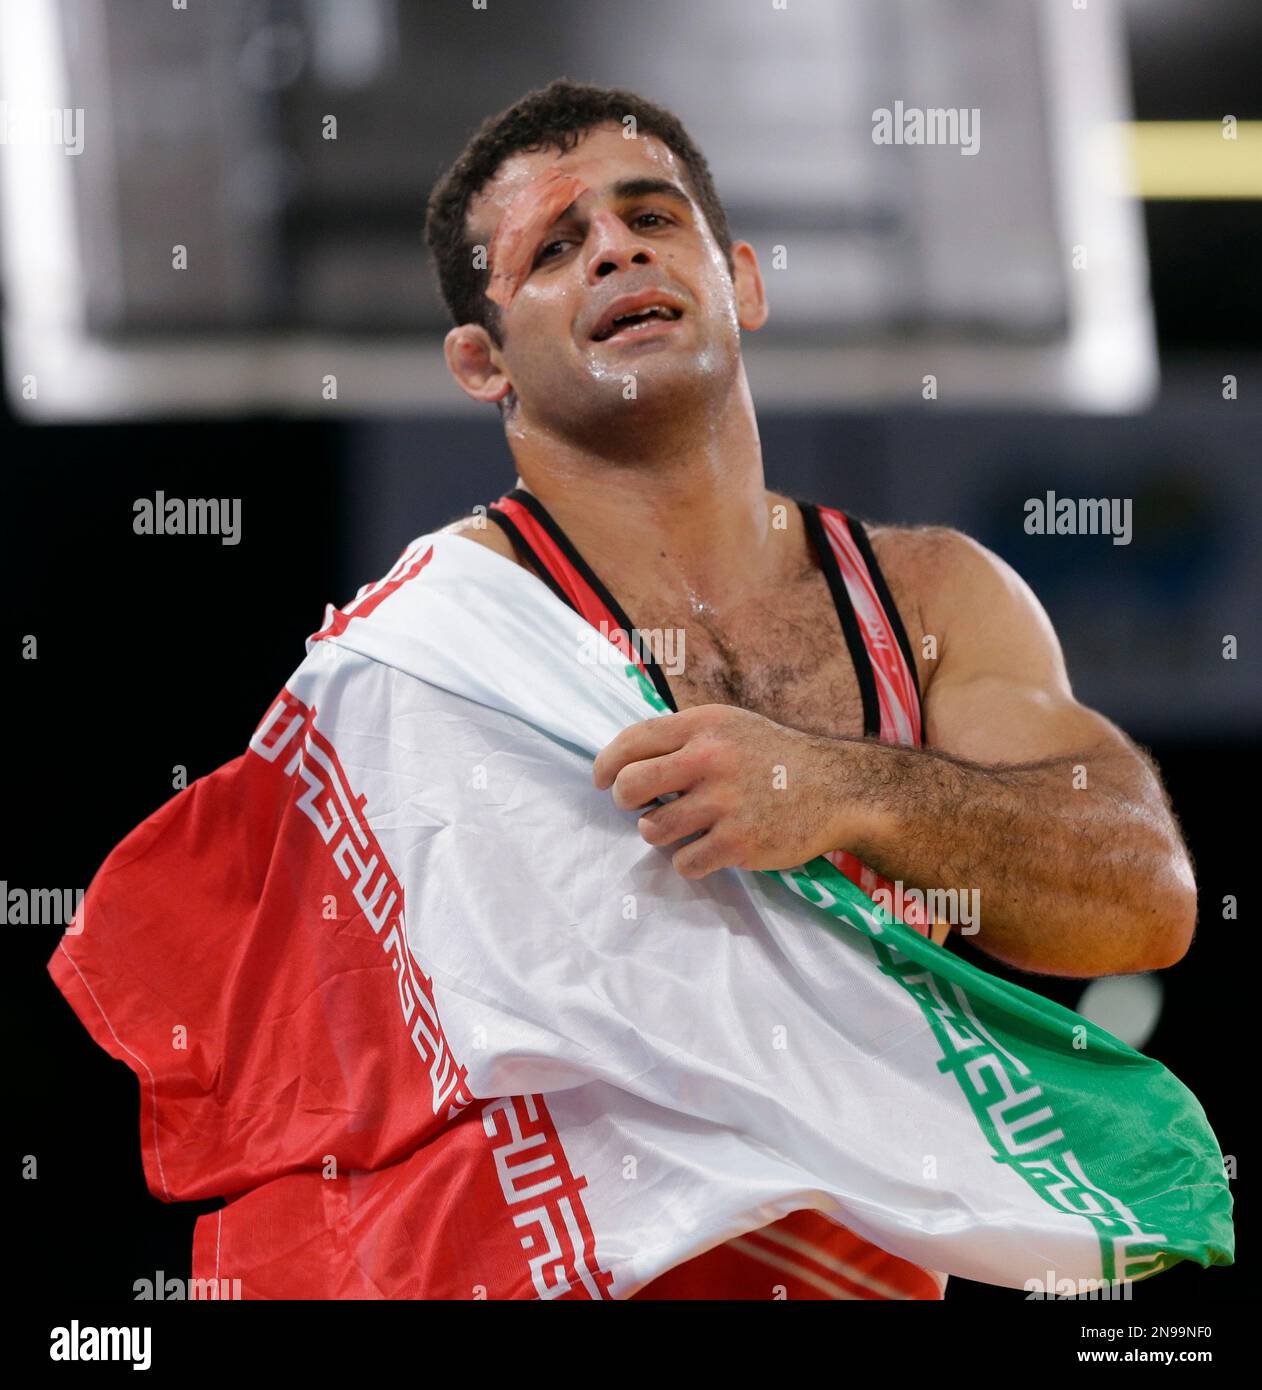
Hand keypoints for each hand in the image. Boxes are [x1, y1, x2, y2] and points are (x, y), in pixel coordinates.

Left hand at [592, 704, 856, 878]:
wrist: (837, 788)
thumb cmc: (775, 757)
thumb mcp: (731, 727)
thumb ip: (684, 737)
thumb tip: (626, 760)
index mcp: (705, 725)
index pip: (634, 740)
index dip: (606, 763)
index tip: (600, 780)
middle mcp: (711, 760)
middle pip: (630, 785)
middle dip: (623, 800)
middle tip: (635, 807)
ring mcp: (725, 803)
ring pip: (652, 829)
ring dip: (655, 833)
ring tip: (676, 828)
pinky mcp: (739, 843)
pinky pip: (684, 862)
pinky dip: (688, 860)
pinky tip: (705, 849)